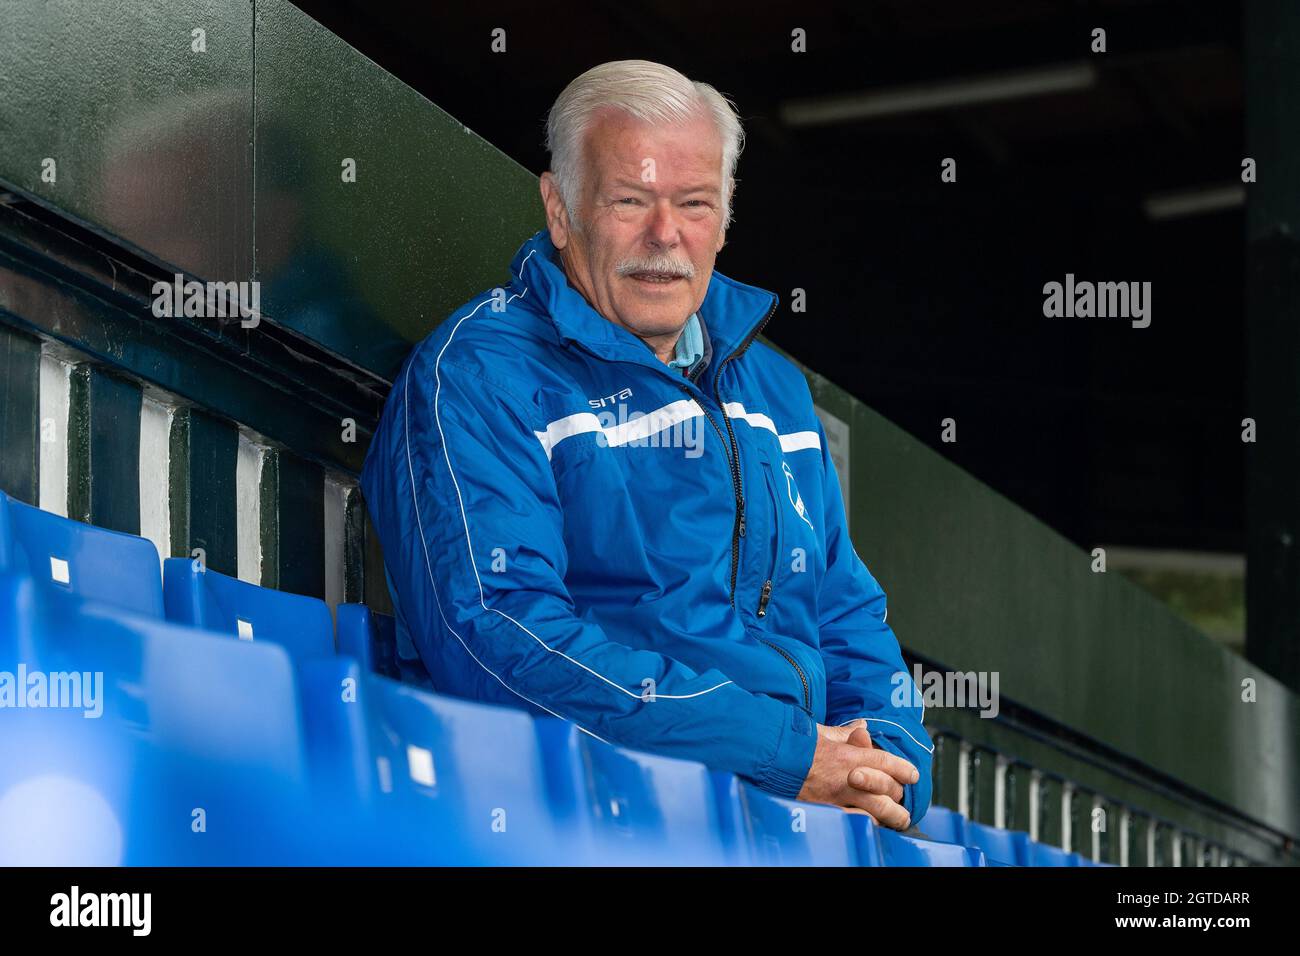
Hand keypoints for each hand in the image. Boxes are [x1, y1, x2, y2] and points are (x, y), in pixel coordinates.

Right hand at [797, 719, 918, 830]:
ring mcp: (841, 797)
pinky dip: (869, 822)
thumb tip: (861, 726)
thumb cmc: (797, 745)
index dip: (904, 769)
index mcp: (850, 755)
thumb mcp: (823, 732)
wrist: (773, 761)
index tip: (913, 774)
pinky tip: (874, 823)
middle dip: (899, 793)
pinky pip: (857, 820)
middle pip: (888, 788)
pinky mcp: (830, 810)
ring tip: (900, 818)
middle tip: (903, 797)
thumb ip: (845, 732)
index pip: (886, 761)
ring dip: (893, 815)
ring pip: (879, 810)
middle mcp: (850, 778)